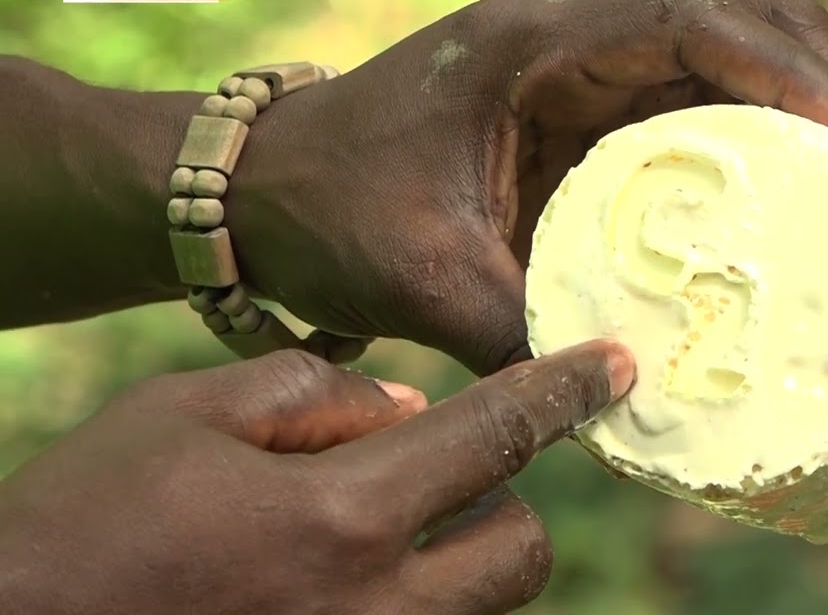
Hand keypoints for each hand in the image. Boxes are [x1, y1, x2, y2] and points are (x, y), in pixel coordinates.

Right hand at [0, 341, 635, 613]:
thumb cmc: (84, 521)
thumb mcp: (187, 412)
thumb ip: (318, 395)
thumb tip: (416, 411)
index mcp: (338, 516)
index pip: (494, 436)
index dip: (563, 390)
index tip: (614, 365)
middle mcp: (370, 610)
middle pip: (519, 553)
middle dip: (505, 503)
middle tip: (445, 476)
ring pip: (477, 613)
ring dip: (457, 561)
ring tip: (372, 529)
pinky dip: (410, 602)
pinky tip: (338, 578)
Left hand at [231, 0, 827, 374]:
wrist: (267, 187)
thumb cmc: (334, 212)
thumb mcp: (426, 278)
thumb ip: (523, 333)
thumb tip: (631, 396)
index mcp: (536, 47)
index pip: (692, 25)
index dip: (793, 72)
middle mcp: (576, 39)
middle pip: (741, 19)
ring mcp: (590, 67)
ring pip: (739, 49)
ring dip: (824, 92)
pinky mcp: (596, 108)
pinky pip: (708, 97)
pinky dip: (780, 124)